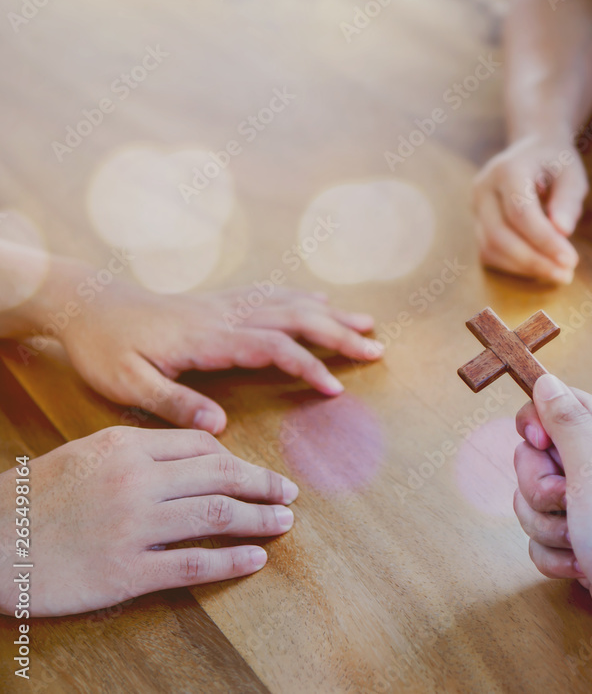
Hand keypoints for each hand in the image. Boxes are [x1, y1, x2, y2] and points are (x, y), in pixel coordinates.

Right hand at [0, 427, 298, 616]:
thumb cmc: (35, 498)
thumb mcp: (86, 454)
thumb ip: (140, 450)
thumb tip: (199, 451)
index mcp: (126, 446)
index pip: (203, 448)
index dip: (240, 461)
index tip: (260, 473)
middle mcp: (135, 481)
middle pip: (220, 477)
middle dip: (262, 485)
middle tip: (289, 493)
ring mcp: (132, 526)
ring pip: (216, 517)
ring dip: (259, 518)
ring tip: (284, 521)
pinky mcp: (125, 572)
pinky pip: (192, 564)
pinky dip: (231, 560)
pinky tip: (256, 559)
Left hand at [54, 278, 382, 432]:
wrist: (85, 303)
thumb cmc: (103, 348)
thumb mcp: (126, 384)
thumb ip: (174, 404)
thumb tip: (220, 427)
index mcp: (208, 339)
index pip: (272, 348)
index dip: (308, 366)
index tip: (337, 388)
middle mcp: (224, 316)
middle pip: (294, 318)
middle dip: (339, 334)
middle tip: (376, 349)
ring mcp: (224, 305)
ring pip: (289, 303)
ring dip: (331, 314)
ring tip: (368, 323)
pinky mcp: (218, 302)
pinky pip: (271, 295)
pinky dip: (303, 298)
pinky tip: (320, 301)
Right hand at [472, 133, 586, 282]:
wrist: (532, 153)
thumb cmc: (556, 164)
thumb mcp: (572, 174)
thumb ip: (568, 199)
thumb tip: (562, 230)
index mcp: (506, 169)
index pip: (520, 212)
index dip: (544, 240)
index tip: (571, 260)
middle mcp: (483, 188)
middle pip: (499, 235)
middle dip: (534, 260)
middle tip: (566, 274)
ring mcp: (475, 207)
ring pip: (491, 248)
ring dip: (524, 268)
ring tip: (558, 274)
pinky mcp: (476, 224)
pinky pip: (489, 253)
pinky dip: (514, 267)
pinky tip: (540, 268)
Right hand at [513, 375, 591, 664]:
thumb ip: (567, 425)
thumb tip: (547, 380)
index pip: (560, 405)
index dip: (536, 421)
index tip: (538, 443)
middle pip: (535, 458)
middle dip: (537, 486)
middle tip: (565, 502)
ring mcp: (590, 511)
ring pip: (533, 503)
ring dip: (546, 527)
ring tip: (579, 543)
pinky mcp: (582, 546)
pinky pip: (542, 541)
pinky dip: (554, 556)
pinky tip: (581, 568)